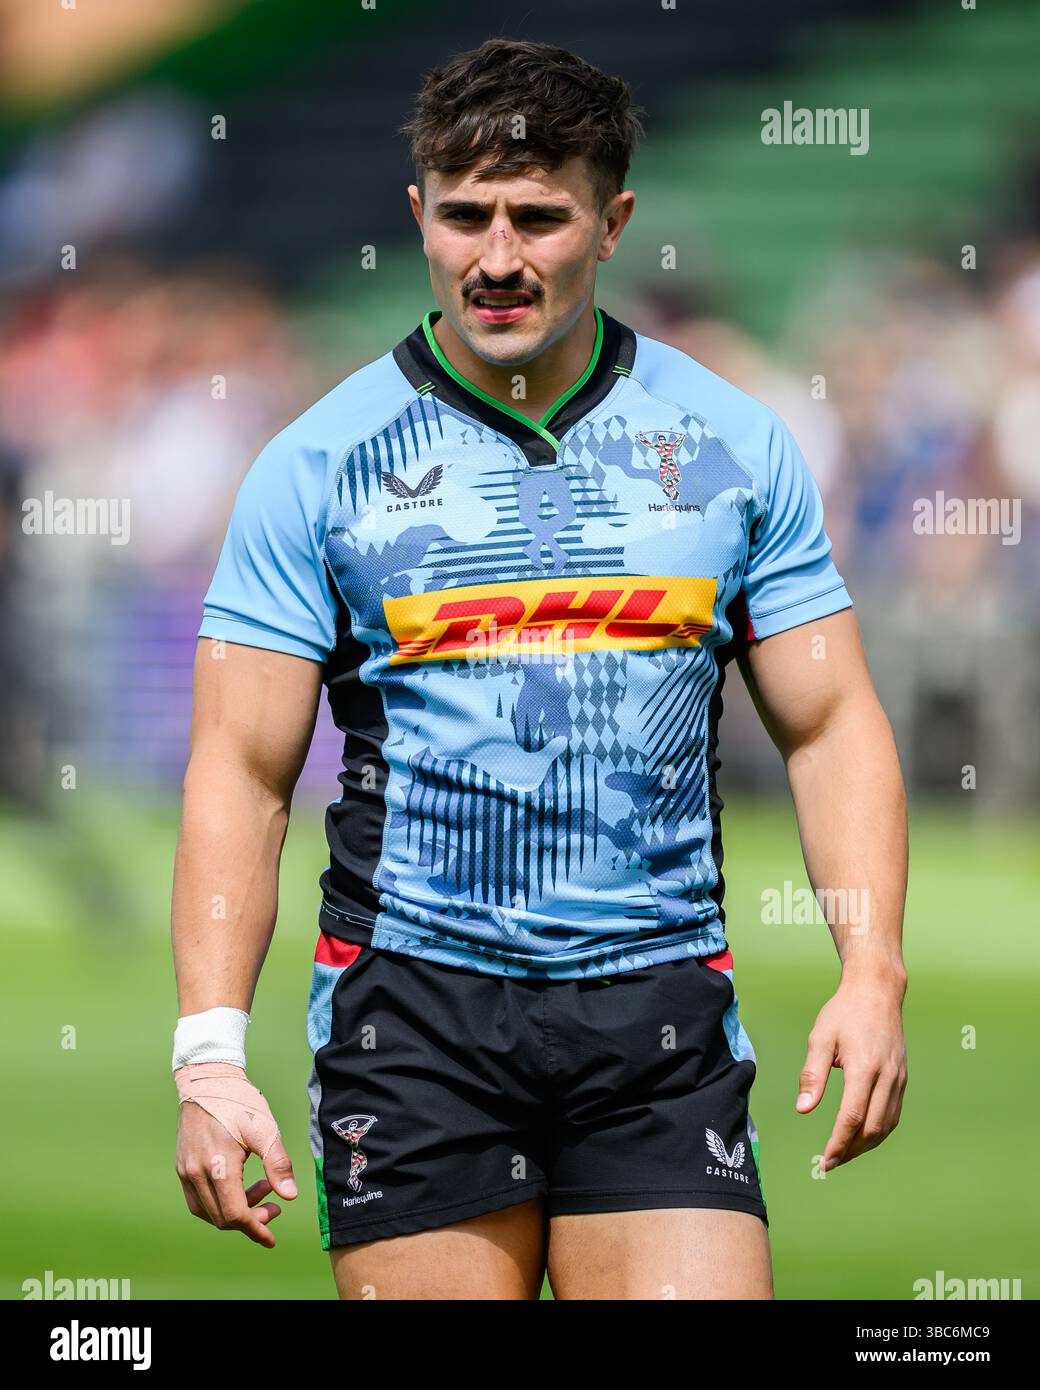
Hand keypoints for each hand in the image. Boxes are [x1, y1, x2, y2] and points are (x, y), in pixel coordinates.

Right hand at [175, 1089, 296, 1247]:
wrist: (208, 1079)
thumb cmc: (238, 1101)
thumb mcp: (265, 1129)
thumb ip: (278, 1164)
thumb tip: (289, 1196)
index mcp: (218, 1166)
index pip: (235, 1215)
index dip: (255, 1229)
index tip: (271, 1238)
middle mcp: (196, 1173)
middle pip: (222, 1218)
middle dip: (250, 1219)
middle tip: (273, 1205)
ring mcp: (186, 1171)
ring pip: (208, 1212)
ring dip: (234, 1211)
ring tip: (260, 1189)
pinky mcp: (182, 1166)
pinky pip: (197, 1199)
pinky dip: (218, 1202)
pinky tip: (238, 1186)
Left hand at [795, 966, 907, 1170]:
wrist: (877, 991)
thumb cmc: (844, 1012)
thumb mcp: (821, 1037)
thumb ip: (812, 1075)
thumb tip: (803, 1110)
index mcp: (864, 1067)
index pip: (853, 1116)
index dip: (839, 1143)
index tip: (825, 1160)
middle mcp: (887, 1076)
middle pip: (873, 1128)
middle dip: (851, 1150)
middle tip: (830, 1162)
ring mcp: (899, 1078)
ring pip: (887, 1125)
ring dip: (866, 1145)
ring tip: (844, 1154)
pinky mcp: (903, 1078)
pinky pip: (893, 1114)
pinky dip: (879, 1131)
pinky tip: (863, 1136)